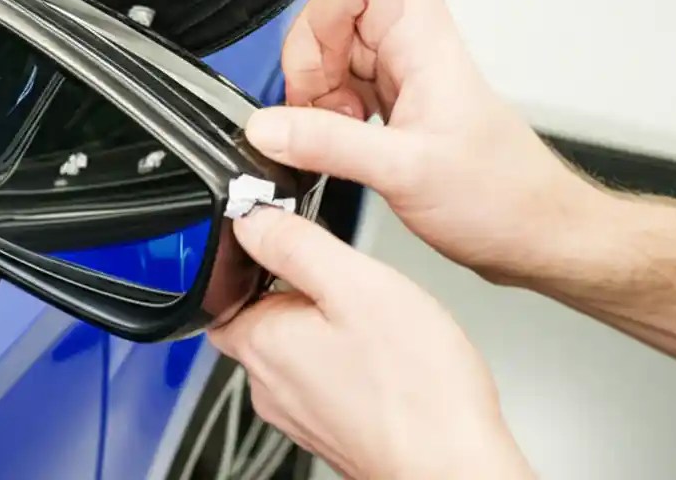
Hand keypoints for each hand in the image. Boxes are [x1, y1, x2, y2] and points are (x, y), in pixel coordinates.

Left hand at [209, 208, 532, 479]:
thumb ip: (295, 244)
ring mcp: (298, 414)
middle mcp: (267, 384)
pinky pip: (324, 385)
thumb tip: (251, 220)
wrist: (452, 466)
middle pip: (261, 320)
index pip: (223, 293)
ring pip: (295, 353)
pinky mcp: (330, 433)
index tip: (298, 252)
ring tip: (374, 327)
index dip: (256, 264)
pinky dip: (346, 367)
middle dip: (297, 297)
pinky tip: (384, 363)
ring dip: (325, 333)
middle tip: (350, 290)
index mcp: (259, 341)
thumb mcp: (356, 284)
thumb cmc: (415, 388)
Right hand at [252, 0, 608, 281]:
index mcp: (427, 49)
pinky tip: (340, 150)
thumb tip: (267, 127)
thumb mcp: (403, 171)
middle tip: (314, 107)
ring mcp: (410, 84)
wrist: (538, 237)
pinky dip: (330, 119)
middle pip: (347, 16)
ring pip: (343, 57)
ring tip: (331, 134)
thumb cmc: (503, 198)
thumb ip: (328, 146)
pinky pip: (349, 95)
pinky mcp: (403, 115)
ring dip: (320, 93)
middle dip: (315, 59)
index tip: (318, 55)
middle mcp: (419, 58)